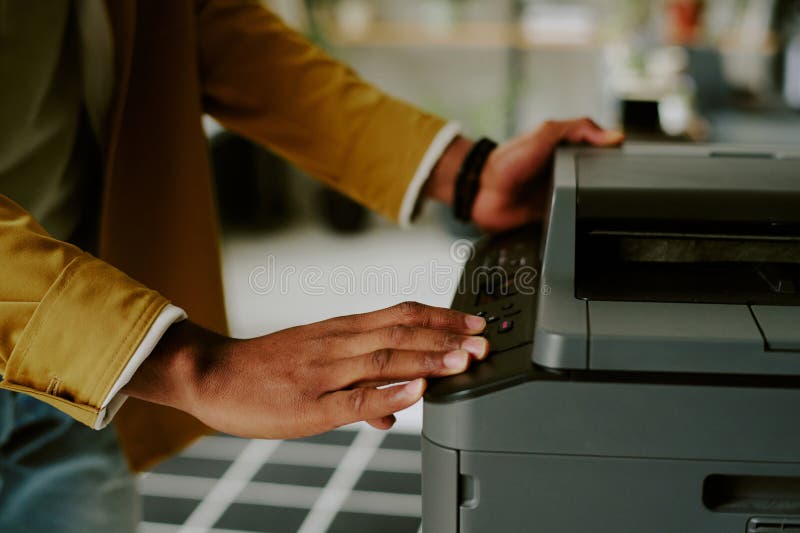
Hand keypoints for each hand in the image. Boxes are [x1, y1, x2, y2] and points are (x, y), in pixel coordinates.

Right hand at [123, 302, 487, 438]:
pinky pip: (355, 399)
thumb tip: (399, 407)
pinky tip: (414, 391)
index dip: (439, 317)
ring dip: (428, 358)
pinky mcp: (310, 404)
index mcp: (341, 330)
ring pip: (384, 358)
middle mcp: (338, 342)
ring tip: (463, 360)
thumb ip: (361, 380)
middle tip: (482, 340)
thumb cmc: (268, 368)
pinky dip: (388, 394)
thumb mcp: (317, 363)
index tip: (472, 321)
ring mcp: (325, 371)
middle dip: (445, 336)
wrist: (213, 373)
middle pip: (400, 331)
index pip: (399, 314)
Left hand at [426, 117, 623, 231]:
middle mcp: (568, 177)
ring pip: (590, 206)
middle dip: (615, 190)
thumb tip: (615, 136)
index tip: (639, 166)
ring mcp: (562, 199)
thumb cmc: (508, 161)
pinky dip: (582, 227)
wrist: (482, 193)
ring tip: (619, 215)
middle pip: (600, 183)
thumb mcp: (545, 134)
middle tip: (634, 196)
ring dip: (600, 210)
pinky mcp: (554, 221)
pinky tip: (593, 229)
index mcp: (569, 154)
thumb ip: (577, 128)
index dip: (619, 161)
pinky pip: (574, 225)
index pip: (602, 156)